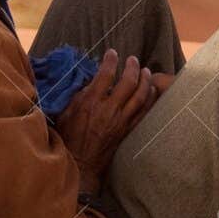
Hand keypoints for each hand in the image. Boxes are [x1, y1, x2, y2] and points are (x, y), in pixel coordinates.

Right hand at [56, 49, 156, 192]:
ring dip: (145, 80)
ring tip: (146, 71)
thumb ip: (79, 95)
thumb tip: (90, 81)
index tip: (112, 53)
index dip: (111, 60)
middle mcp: (109, 110)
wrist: (81, 164)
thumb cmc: (69, 138)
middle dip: (132, 67)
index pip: (105, 74)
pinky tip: (152, 90)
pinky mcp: (128, 130)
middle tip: (133, 59)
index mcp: (91, 102)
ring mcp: (121, 121)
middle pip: (128, 82)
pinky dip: (150, 99)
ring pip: (141, 96)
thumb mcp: (66, 112)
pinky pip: (144, 112)